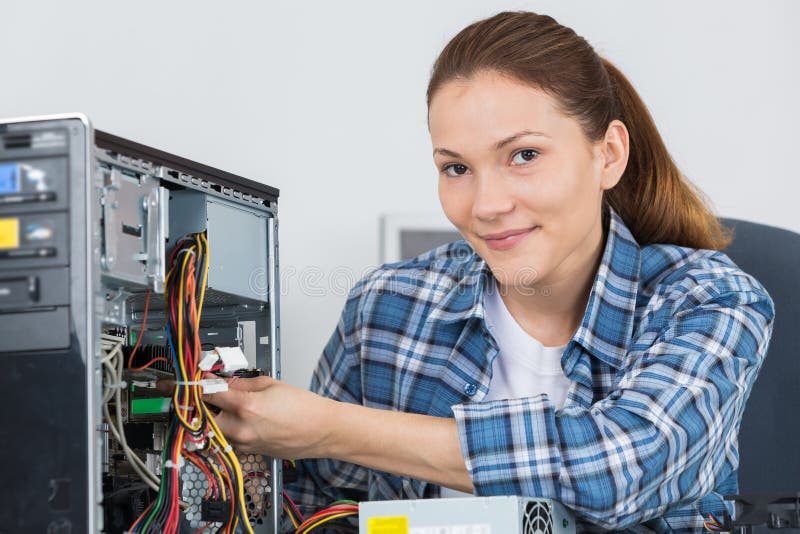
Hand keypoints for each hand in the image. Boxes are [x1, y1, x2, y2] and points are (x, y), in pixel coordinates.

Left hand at [200, 376, 337, 458]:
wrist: (321, 431)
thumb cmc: (303, 407)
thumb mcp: (271, 384)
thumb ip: (242, 383)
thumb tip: (223, 381)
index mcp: (246, 407)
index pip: (209, 394)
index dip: (202, 384)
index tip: (200, 380)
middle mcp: (241, 429)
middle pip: (205, 418)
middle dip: (204, 405)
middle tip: (209, 394)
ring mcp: (244, 444)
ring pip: (215, 431)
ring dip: (215, 418)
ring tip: (227, 406)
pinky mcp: (249, 453)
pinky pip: (229, 440)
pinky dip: (229, 430)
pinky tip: (241, 419)